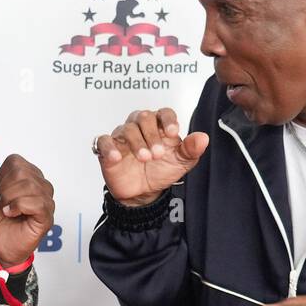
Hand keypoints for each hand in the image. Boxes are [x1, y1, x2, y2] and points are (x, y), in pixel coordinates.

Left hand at [0, 134, 54, 266]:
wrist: (1, 245)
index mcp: (28, 174)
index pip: (14, 161)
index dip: (1, 178)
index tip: (0, 193)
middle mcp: (41, 183)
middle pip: (21, 172)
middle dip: (4, 190)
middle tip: (4, 204)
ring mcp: (47, 199)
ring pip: (27, 186)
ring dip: (9, 201)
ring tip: (9, 212)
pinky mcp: (48, 215)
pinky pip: (34, 202)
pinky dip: (17, 208)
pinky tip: (14, 215)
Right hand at [93, 107, 208, 205]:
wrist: (143, 193)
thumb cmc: (161, 172)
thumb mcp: (181, 163)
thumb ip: (191, 149)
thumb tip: (203, 138)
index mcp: (159, 126)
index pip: (163, 112)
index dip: (168, 120)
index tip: (172, 133)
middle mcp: (140, 128)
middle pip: (143, 117)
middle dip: (151, 134)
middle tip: (157, 153)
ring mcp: (122, 137)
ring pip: (126, 128)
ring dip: (136, 142)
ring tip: (144, 158)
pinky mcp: (107, 149)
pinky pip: (102, 141)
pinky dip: (108, 147)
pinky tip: (116, 157)